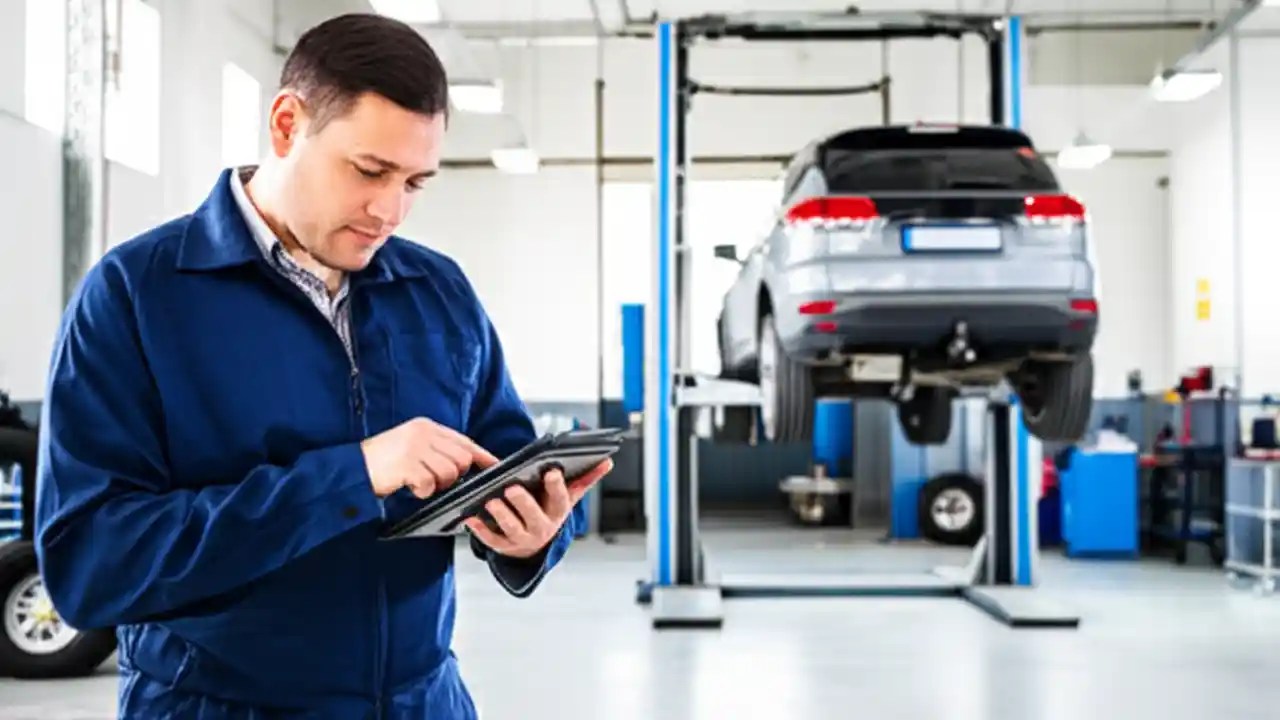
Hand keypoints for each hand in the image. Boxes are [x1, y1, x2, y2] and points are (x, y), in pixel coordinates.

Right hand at [361, 417, 498, 498]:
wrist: (353, 468)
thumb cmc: (383, 461)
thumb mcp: (412, 445)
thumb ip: (436, 449)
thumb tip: (465, 462)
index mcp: (426, 427)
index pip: (463, 440)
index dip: (481, 455)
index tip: (494, 464)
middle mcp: (422, 433)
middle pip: (461, 458)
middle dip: (455, 475)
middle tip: (435, 480)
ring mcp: (414, 447)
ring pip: (449, 472)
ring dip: (438, 484)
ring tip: (419, 482)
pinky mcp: (407, 464)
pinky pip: (429, 484)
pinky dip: (422, 491)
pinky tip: (409, 486)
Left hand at [465, 459, 613, 558]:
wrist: (534, 545)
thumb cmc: (549, 510)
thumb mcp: (567, 497)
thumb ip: (585, 479)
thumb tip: (608, 461)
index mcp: (557, 513)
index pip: (560, 500)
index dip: (556, 487)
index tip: (551, 471)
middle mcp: (542, 528)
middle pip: (534, 517)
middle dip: (524, 503)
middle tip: (512, 488)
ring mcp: (521, 539)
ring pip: (511, 529)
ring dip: (500, 516)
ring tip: (490, 501)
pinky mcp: (503, 546)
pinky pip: (491, 540)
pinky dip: (480, 530)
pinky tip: (471, 518)